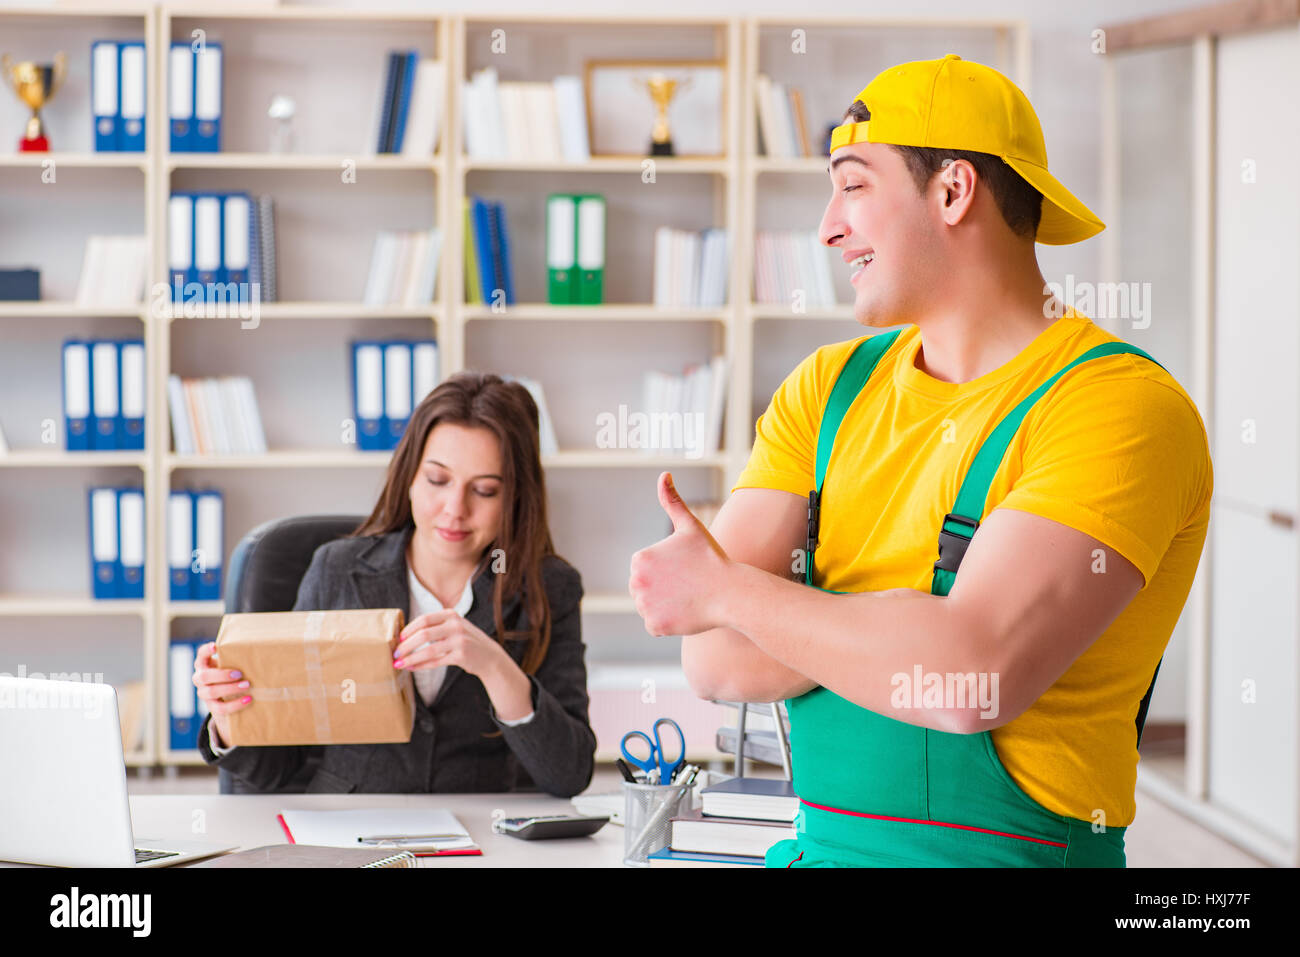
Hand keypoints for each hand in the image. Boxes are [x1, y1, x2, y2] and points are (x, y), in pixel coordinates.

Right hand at [192, 641, 250, 747]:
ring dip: (230, 689)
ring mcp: (204, 693)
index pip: (201, 655)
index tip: (216, 646)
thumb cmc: (234, 675)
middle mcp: (200, 678)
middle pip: (204, 676)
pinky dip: (235, 704)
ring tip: (247, 685)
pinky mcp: (212, 707)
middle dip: (222, 675)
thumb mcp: (232, 665)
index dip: (206, 650)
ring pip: (212, 692)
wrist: (229, 699)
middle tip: (239, 673)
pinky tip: (248, 699)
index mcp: (204, 664)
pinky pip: (221, 708)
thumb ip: (239, 659)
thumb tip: (263, 649)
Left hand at [393, 608, 509, 678]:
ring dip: (411, 658)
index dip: (409, 629)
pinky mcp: (461, 656)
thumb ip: (435, 627)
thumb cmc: (466, 641)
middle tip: (395, 653)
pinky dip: (421, 665)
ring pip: (428, 650)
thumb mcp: (454, 627)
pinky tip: (412, 668)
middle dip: (406, 645)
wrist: (490, 656)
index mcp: (451, 615)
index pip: (424, 619)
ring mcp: (460, 641)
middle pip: (424, 634)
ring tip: (399, 663)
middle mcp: (456, 626)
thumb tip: (406, 635)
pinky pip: (436, 662)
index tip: (398, 638)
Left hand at [629, 471, 731, 636]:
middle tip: (687, 583)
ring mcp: (644, 606)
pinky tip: (686, 610)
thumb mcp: (690, 527)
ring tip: (687, 596)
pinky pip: (656, 623)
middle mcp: (636, 582)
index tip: (684, 568)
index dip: (666, 569)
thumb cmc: (711, 558)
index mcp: (640, 559)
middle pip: (644, 587)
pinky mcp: (655, 626)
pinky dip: (669, 621)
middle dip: (662, 587)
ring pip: (649, 605)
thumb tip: (663, 475)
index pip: (645, 568)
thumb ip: (672, 501)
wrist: (730, 592)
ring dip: (665, 604)